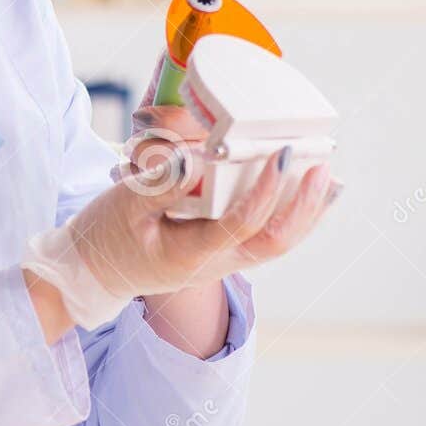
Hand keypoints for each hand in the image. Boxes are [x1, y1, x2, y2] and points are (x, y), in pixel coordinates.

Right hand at [128, 103, 339, 276]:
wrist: (97, 271)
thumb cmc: (108, 235)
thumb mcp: (124, 207)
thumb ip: (161, 185)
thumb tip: (197, 160)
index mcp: (191, 254)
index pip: (241, 223)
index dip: (266, 189)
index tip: (281, 154)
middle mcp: (216, 263)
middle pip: (275, 241)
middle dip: (303, 205)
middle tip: (321, 166)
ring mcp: (224, 260)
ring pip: (277, 242)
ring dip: (306, 210)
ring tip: (327, 175)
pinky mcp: (224, 250)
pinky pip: (266, 235)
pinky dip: (292, 214)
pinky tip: (308, 193)